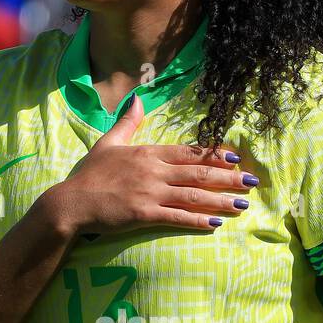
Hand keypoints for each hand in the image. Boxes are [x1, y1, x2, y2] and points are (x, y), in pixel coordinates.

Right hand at [46, 93, 257, 236]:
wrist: (70, 203)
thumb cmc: (88, 176)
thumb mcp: (108, 143)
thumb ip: (127, 123)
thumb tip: (137, 99)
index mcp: (147, 153)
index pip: (188, 152)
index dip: (214, 154)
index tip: (236, 158)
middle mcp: (153, 170)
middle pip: (198, 172)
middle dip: (228, 177)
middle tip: (252, 182)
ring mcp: (149, 192)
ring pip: (193, 194)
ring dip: (220, 200)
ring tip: (242, 205)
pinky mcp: (143, 214)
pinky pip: (177, 217)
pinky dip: (198, 220)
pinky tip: (216, 223)